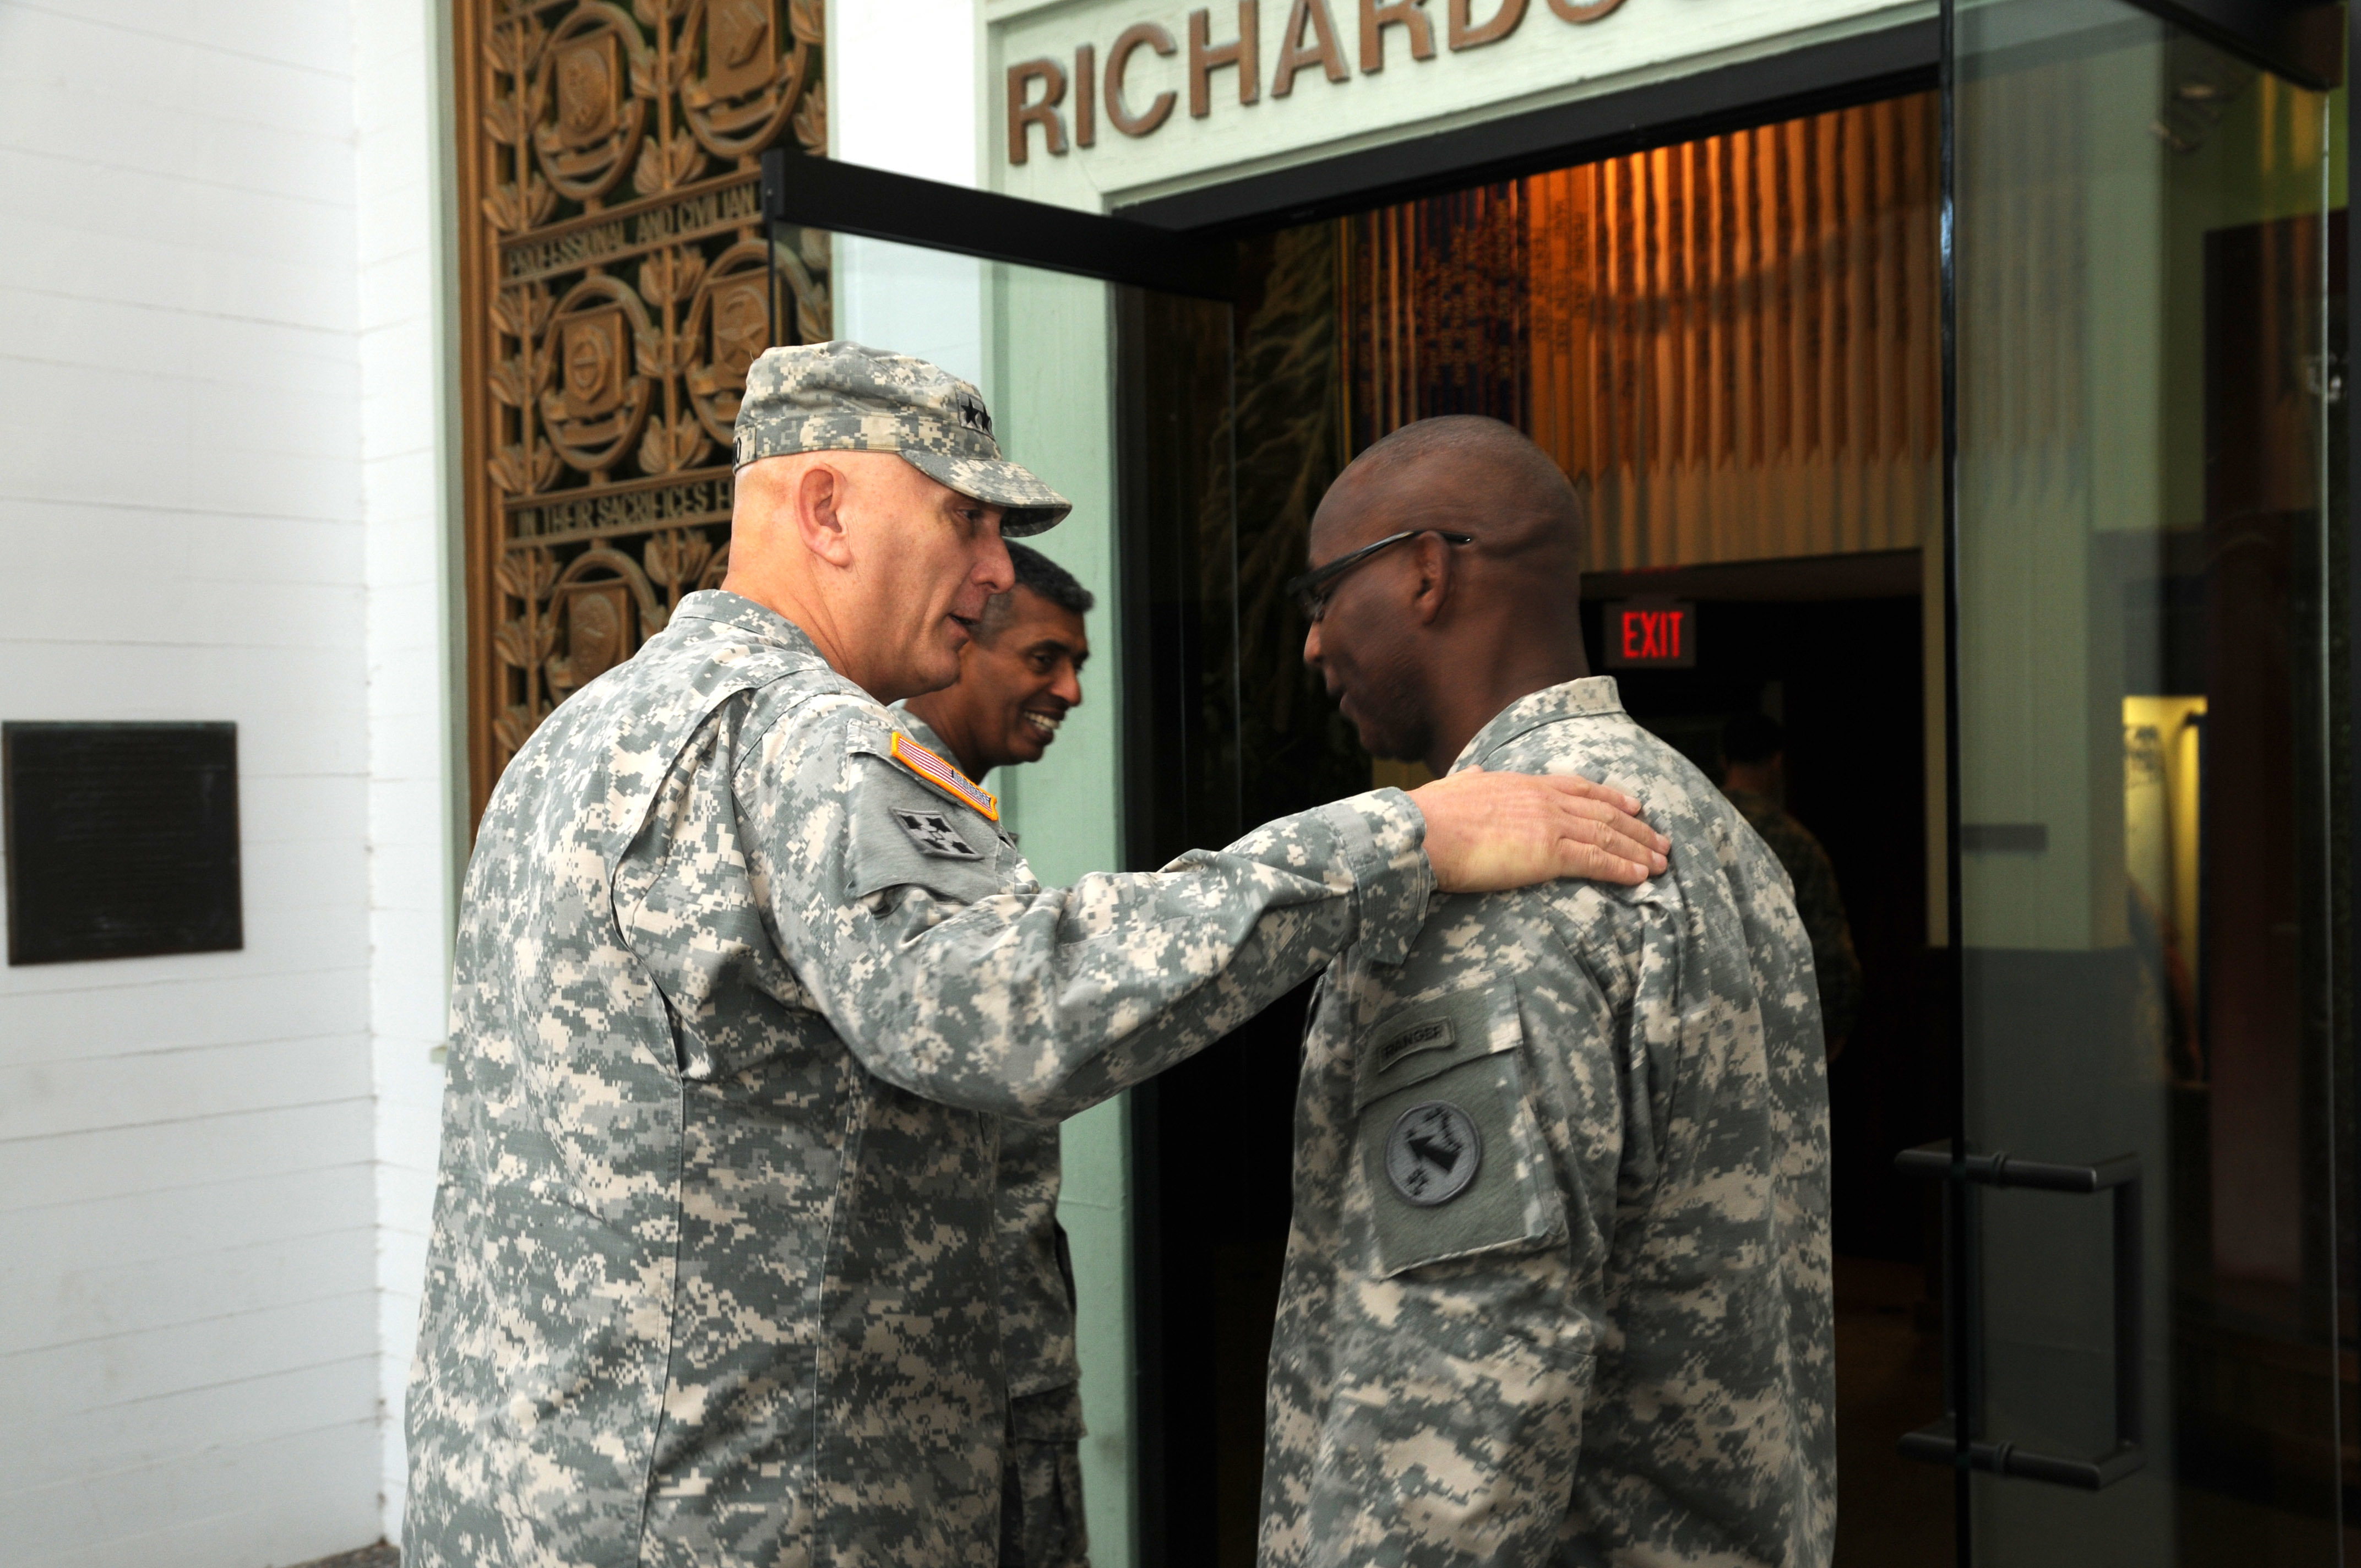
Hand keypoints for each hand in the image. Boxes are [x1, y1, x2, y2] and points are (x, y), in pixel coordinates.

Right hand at [1408, 767, 1667, 892]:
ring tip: (1662, 863)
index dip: (1610, 796)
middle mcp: (1543, 799)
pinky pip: (1596, 861)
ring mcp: (1549, 824)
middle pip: (1602, 812)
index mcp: (1522, 784)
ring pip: (1607, 835)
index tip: (1634, 804)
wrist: (1422, 831)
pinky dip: (1623, 868)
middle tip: (1661, 840)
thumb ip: (1471, 780)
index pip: (1578, 787)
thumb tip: (1475, 771)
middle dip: (1636, 827)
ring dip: (1639, 850)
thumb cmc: (1430, 814)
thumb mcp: (1454, 787)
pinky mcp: (1548, 853)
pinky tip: (1641, 877)